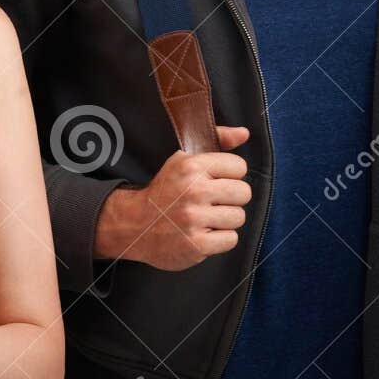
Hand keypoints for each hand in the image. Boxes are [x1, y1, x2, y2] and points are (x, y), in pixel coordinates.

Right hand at [94, 125, 250, 270]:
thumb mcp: (185, 159)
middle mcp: (193, 191)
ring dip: (226, 220)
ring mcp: (194, 219)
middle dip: (231, 198)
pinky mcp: (196, 245)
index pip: (239, 167)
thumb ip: (217, 141)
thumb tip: (244, 133)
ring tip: (207, 219)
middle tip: (213, 202)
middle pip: (243, 192)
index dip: (230, 176)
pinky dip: (221, 239)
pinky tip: (205, 233)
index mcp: (191, 166)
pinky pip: (231, 239)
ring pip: (239, 217)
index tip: (216, 182)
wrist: (135, 225)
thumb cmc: (166, 191)